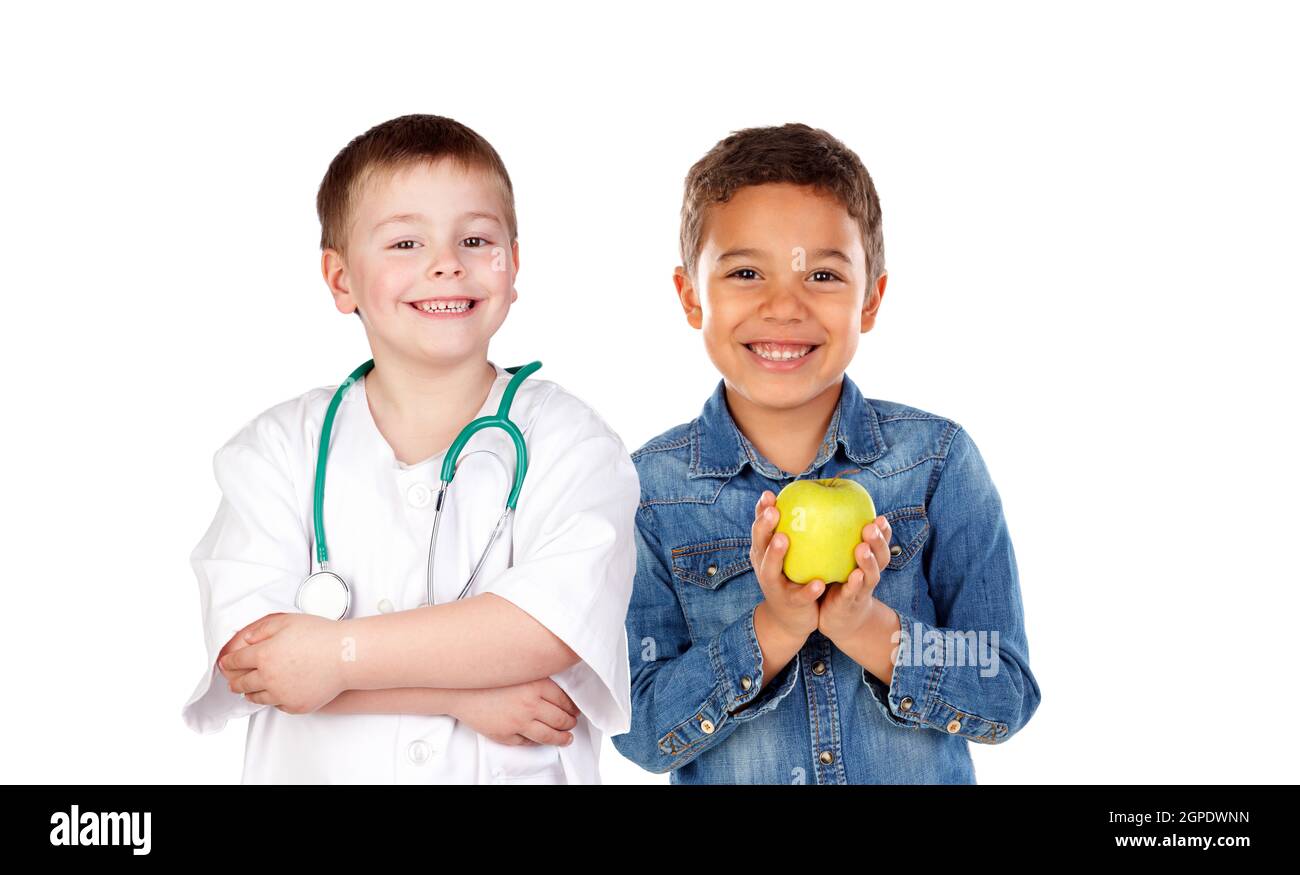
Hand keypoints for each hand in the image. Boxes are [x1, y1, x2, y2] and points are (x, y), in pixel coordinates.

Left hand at [220, 612, 347, 714]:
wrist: (346, 656)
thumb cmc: (320, 635)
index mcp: (263, 655)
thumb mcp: (287, 621)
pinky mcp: (294, 706)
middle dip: (234, 680)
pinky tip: (277, 691)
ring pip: (255, 698)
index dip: (227, 662)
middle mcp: (268, 678)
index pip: (234, 662)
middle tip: (233, 679)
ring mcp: (281, 695)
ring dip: (250, 692)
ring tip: (252, 688)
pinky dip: (274, 699)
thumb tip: (244, 641)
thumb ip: (261, 629)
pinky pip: (276, 705)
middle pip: (240, 684)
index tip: (225, 663)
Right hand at [449, 678, 580, 746]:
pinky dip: (537, 742)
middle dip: (570, 723)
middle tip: (572, 723)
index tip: (575, 710)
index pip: (565, 701)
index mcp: (536, 684)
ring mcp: (518, 722)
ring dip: (561, 738)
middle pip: (561, 719)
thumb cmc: (488, 676)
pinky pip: (527, 742)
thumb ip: (539, 677)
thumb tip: (559, 690)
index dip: (573, 708)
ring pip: (548, 735)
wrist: (459, 688)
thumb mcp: (520, 670)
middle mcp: (530, 704)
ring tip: (567, 738)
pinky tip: (540, 739)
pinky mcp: (506, 734)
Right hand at [750, 490, 823, 642]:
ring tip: (784, 539)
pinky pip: (799, 596)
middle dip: (764, 526)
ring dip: (775, 554)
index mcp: (763, 553)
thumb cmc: (790, 577)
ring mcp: (774, 586)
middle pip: (760, 544)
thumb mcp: (785, 555)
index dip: (761, 512)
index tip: (768, 495)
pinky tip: (819, 583)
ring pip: (771, 569)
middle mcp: (763, 567)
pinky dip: (808, 590)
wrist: (788, 620)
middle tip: (774, 511)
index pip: (759, 528)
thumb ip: (793, 532)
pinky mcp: (790, 603)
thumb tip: (807, 500)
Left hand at [817, 515, 891, 643]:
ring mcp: (861, 590)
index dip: (884, 532)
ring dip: (868, 562)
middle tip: (871, 527)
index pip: (881, 544)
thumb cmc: (840, 583)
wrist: (841, 621)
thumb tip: (825, 507)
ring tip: (863, 548)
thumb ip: (839, 540)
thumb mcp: (842, 561)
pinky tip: (854, 575)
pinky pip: (853, 593)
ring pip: (871, 575)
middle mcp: (870, 574)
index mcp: (869, 562)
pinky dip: (855, 585)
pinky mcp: (849, 604)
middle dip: (878, 542)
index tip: (881, 518)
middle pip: (881, 557)